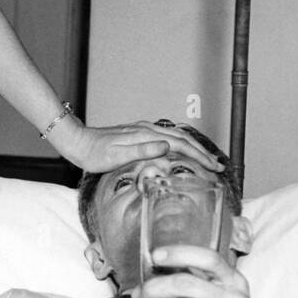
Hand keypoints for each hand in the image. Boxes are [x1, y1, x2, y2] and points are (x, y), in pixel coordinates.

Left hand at [73, 122, 225, 174]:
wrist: (78, 142)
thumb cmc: (94, 153)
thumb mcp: (117, 156)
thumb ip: (142, 151)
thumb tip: (166, 146)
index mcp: (146, 135)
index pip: (181, 145)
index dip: (199, 156)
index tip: (213, 167)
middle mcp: (147, 130)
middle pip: (184, 139)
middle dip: (203, 153)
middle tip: (219, 167)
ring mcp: (144, 131)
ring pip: (177, 137)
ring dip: (195, 148)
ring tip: (208, 160)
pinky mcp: (139, 134)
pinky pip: (168, 138)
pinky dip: (182, 145)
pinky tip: (184, 152)